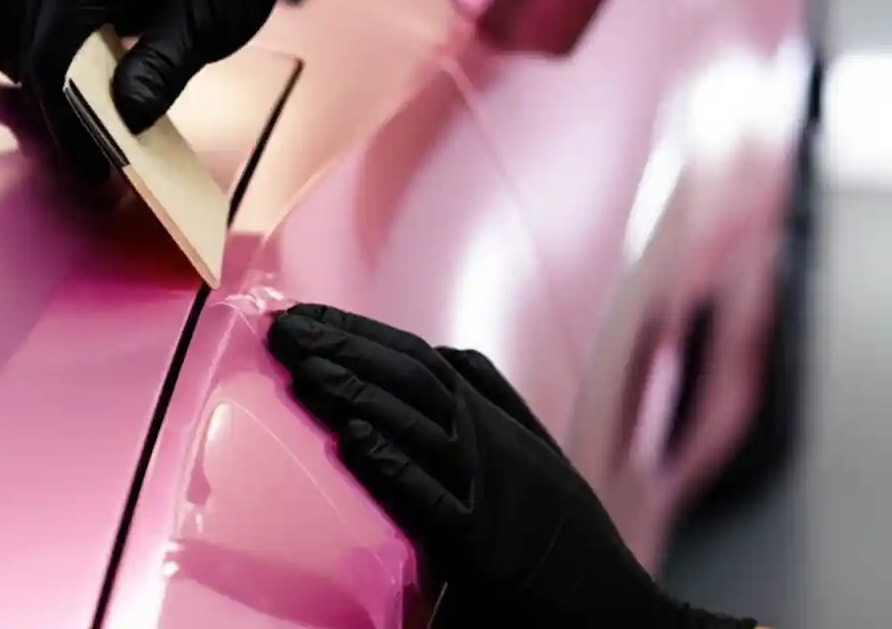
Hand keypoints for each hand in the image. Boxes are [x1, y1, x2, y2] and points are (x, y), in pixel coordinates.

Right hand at [0, 0, 360, 178]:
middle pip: (20, 49)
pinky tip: (83, 78)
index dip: (63, 123)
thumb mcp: (204, 23)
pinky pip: (20, 17)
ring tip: (87, 115)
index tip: (88, 167)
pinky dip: (42, 54)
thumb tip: (125, 120)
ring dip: (40, 80)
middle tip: (93, 152)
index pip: (50, 55)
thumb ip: (160, 71)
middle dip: (52, 107)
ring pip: (6, 33)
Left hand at [268, 304, 756, 628]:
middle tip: (284, 327)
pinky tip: (353, 440)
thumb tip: (450, 353)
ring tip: (303, 366)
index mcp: (499, 426)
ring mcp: (494, 496)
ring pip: (418, 428)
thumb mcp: (540, 460)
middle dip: (344, 348)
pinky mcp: (487, 553)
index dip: (360, 332)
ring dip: (356, 394)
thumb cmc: (572, 545)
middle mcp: (496, 448)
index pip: (419, 360)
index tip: (306, 315)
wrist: (629, 622)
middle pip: (411, 380)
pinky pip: (433, 502)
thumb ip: (498, 403)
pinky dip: (394, 467)